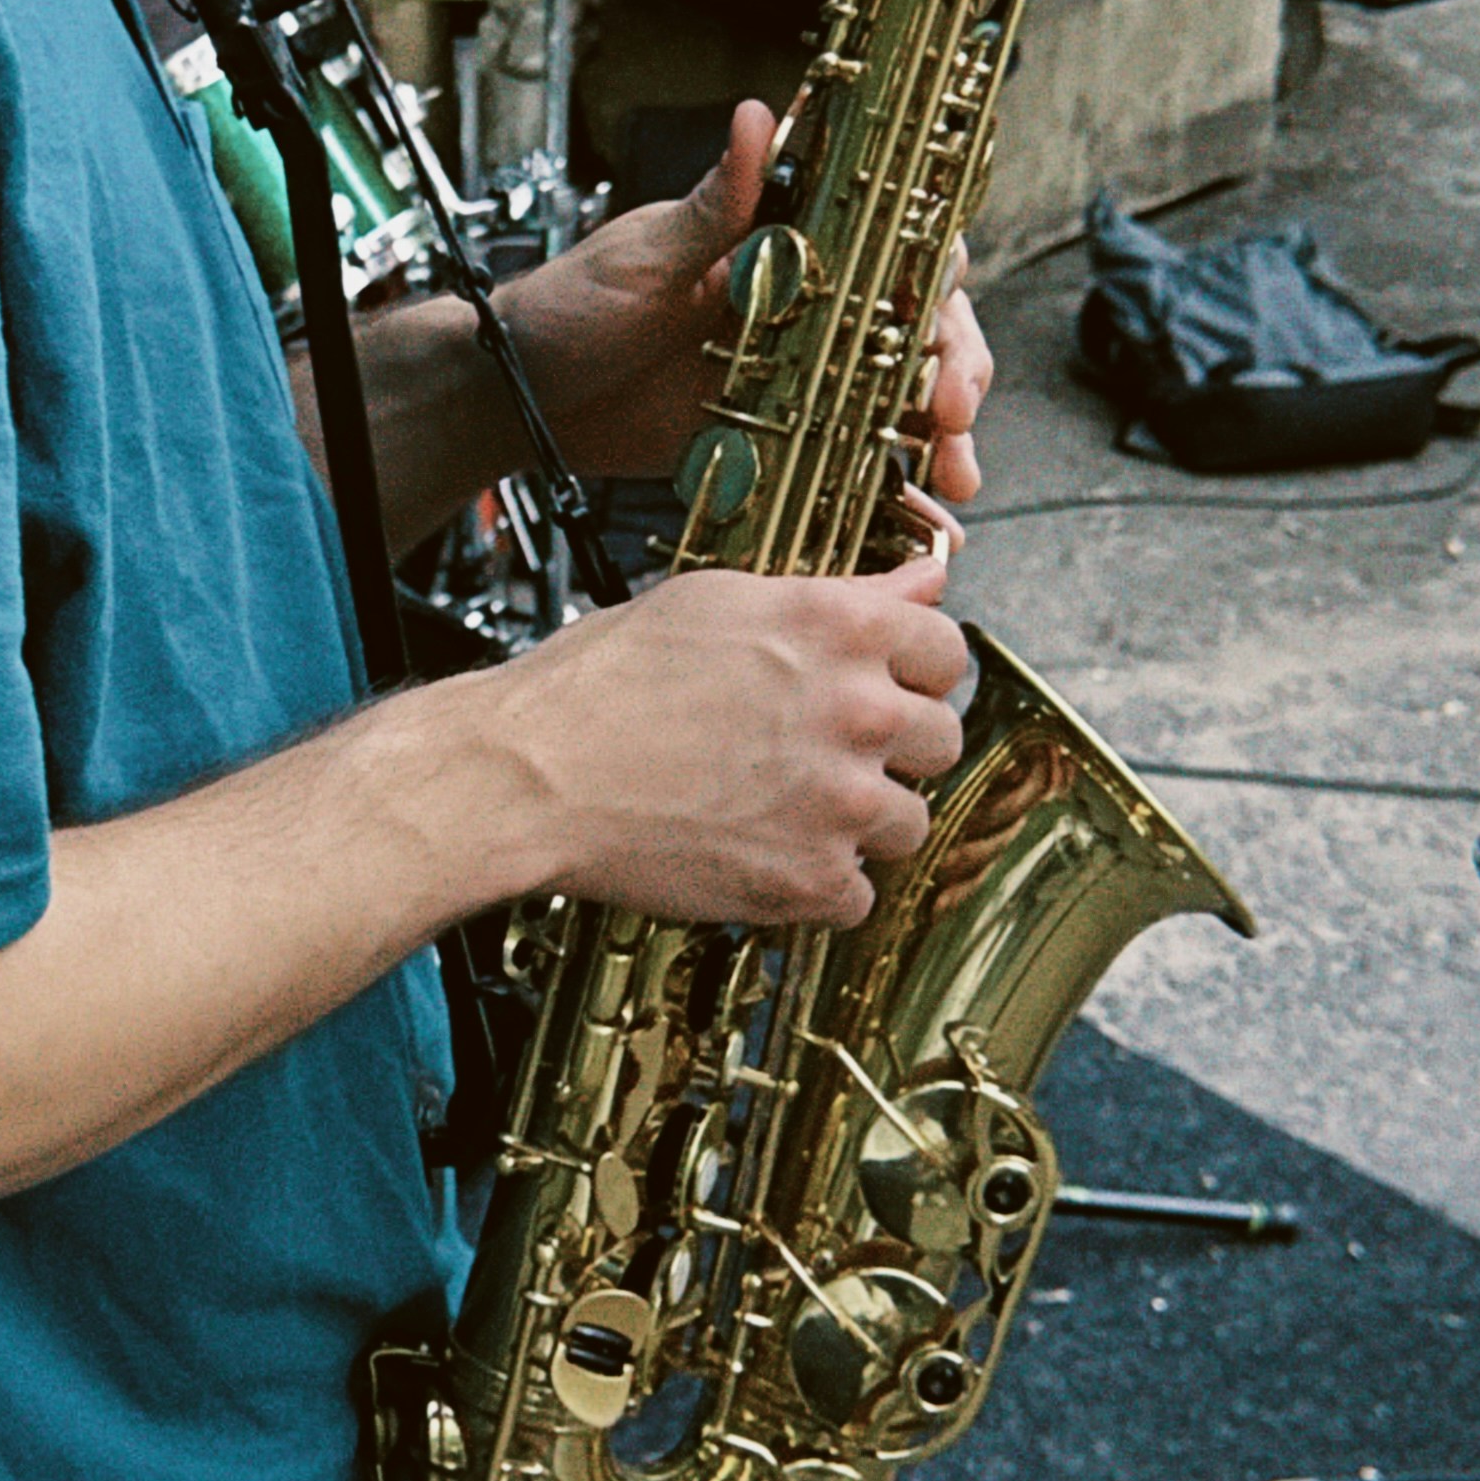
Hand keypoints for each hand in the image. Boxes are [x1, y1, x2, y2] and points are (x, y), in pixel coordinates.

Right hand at [478, 554, 969, 928]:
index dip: (917, 671)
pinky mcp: (810, 878)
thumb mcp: (719, 600)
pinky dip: (817, 886)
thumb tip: (917, 585)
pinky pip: (858, 894)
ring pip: (911, 822)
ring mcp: (840, 801)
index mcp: (838, 628)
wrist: (531, 775)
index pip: (948, 651)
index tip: (891, 688)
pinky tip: (764, 852)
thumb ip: (835, 596)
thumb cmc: (601, 684)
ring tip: (788, 807)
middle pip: (943, 739)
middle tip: (830, 753)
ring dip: (861, 822)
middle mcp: (854, 710)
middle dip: (895, 749)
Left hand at [495, 103, 995, 503]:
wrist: (518, 400)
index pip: (889, 247)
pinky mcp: (774, 442)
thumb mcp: (643, 257)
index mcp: (781, 247)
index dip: (933, 279)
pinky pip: (846, 466)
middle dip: (951, 368)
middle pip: (912, 328)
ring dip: (938, 438)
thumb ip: (713, 203)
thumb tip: (755, 115)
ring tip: (955, 480)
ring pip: (895, 400)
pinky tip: (921, 525)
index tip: (937, 322)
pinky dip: (890, 494)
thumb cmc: (568, 309)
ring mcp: (793, 379)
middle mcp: (802, 310)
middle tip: (951, 415)